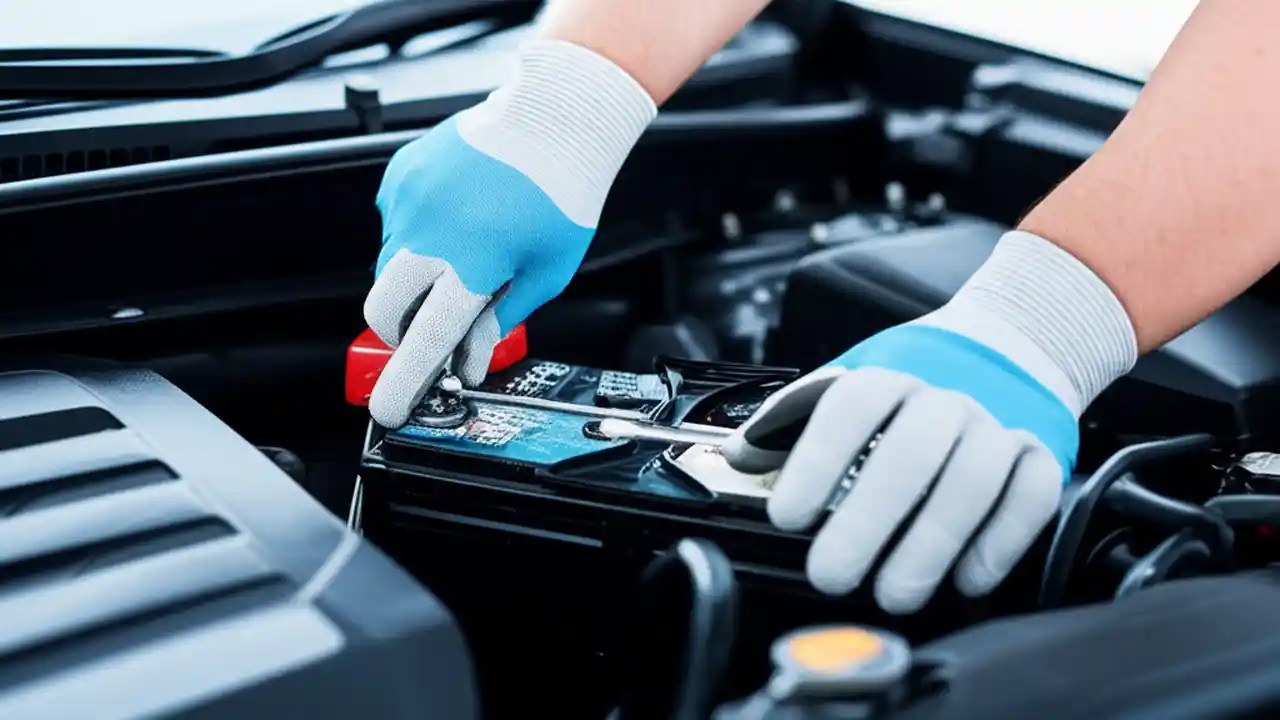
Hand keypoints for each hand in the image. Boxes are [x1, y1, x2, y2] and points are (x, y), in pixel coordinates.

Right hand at [363, 40, 654, 427]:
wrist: (554, 116)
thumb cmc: (561, 192)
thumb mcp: (545, 270)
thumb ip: (502, 318)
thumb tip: (470, 357)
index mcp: (471, 265)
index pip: (425, 339)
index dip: (404, 381)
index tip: (388, 409)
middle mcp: (429, 233)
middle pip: (381, 309)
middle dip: (399, 331)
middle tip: (433, 327)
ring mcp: (408, 201)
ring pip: (390, 265)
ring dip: (416, 280)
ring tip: (467, 253)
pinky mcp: (401, 174)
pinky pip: (396, 222)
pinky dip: (418, 235)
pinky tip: (459, 218)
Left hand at [724, 232, 1138, 612]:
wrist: (1008, 340)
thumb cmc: (911, 383)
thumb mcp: (848, 382)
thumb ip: (793, 420)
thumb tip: (737, 455)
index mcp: (891, 370)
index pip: (853, 405)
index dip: (818, 460)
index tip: (788, 515)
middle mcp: (947, 394)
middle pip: (912, 452)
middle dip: (868, 520)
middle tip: (830, 574)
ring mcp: (999, 421)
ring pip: (975, 478)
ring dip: (932, 544)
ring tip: (894, 592)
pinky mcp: (1044, 449)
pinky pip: (1032, 494)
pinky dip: (1001, 541)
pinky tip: (966, 578)